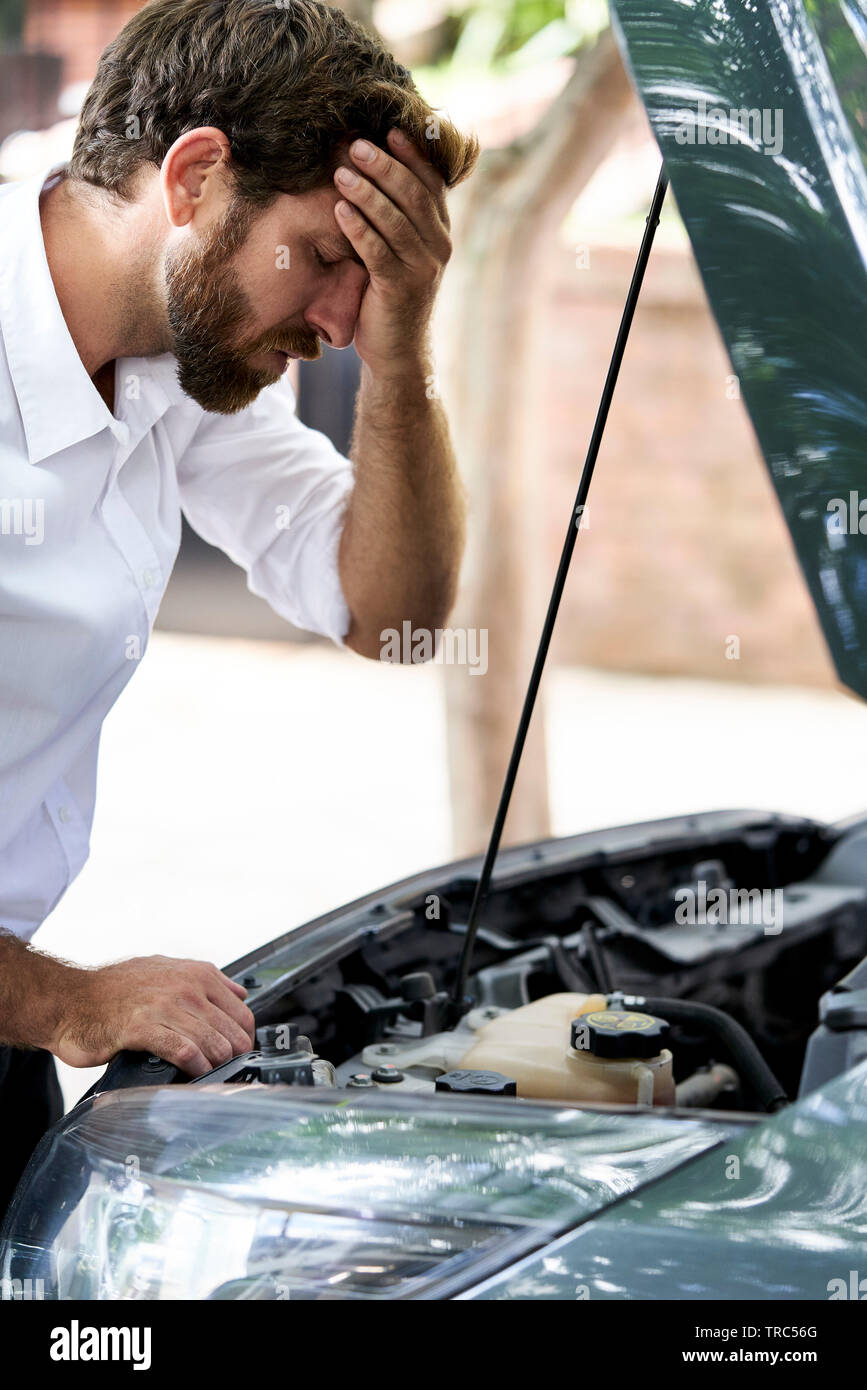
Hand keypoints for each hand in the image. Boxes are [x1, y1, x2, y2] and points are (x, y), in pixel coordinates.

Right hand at [49, 954, 254, 1076]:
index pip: (242, 1013)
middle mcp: (186, 987)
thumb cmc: (114, 990)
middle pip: (232, 1032)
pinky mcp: (143, 1028)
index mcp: (197, 974)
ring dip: (216, 1066)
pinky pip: (184, 1051)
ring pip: (213, 1043)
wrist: (71, 999)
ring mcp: (165, 1006)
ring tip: (211, 1077)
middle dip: (234, 1058)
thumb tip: (238, 992)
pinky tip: (192, 1074)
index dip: (245, 1040)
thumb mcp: (166, 970)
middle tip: (228, 1073)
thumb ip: (204, 981)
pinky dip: (195, 1068)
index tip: (240, 1056)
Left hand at [333, 128, 451, 375]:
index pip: (431, 185)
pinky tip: (340, 210)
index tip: (388, 131)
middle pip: (413, 196)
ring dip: (367, 193)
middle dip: (384, 167)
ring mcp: (422, 270)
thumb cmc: (390, 296)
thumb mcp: (400, 252)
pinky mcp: (400, 289)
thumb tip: (373, 169)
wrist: (397, 351)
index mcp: (440, 234)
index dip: (411, 156)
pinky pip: (378, 252)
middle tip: (355, 145)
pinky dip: (359, 229)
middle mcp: (438, 249)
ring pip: (396, 221)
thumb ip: (396, 218)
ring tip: (340, 174)